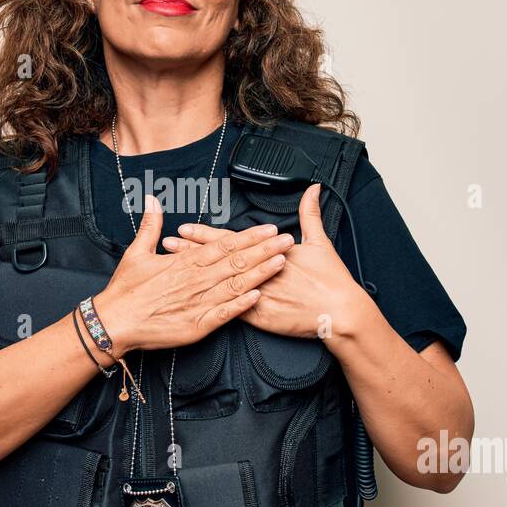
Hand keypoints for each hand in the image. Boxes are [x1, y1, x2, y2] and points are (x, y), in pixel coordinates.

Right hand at [91, 194, 295, 354]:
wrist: (114, 322)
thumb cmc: (125, 290)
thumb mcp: (136, 252)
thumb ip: (150, 225)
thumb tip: (152, 200)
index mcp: (184, 262)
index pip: (223, 244)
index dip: (248, 236)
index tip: (268, 229)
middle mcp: (195, 280)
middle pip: (236, 261)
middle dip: (264, 250)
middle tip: (288, 240)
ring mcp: (198, 303)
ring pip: (235, 285)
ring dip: (260, 273)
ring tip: (281, 262)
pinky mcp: (197, 325)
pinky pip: (224, 314)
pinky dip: (241, 305)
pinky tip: (258, 296)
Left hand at [161, 183, 366, 339]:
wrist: (340, 312)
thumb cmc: (331, 279)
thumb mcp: (319, 242)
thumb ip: (310, 214)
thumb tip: (312, 189)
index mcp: (267, 253)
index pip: (229, 241)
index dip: (205, 235)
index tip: (184, 228)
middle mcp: (257, 273)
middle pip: (216, 261)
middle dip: (189, 253)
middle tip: (166, 244)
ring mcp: (255, 295)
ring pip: (216, 285)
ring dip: (193, 277)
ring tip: (170, 271)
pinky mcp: (258, 317)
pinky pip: (228, 311)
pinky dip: (209, 305)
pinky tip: (189, 303)